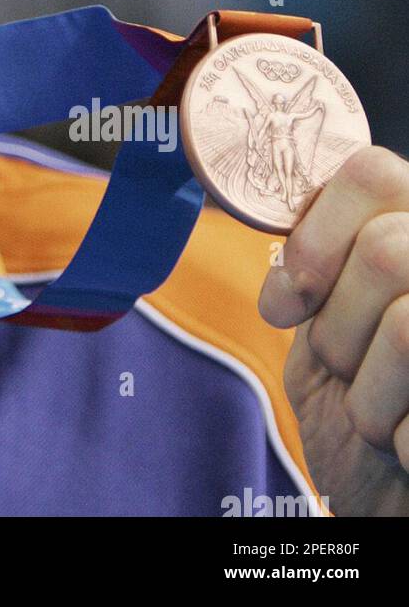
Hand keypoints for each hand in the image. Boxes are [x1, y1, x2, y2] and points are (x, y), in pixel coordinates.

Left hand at [259, 146, 408, 515]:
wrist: (393, 498)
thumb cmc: (356, 402)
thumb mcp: (325, 323)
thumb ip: (314, 267)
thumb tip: (274, 231)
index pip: (373, 170)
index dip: (317, 234)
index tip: (293, 295)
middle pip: (385, 251)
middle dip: (339, 322)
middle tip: (343, 362)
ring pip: (408, 327)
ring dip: (365, 389)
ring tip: (376, 407)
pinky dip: (398, 440)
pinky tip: (406, 447)